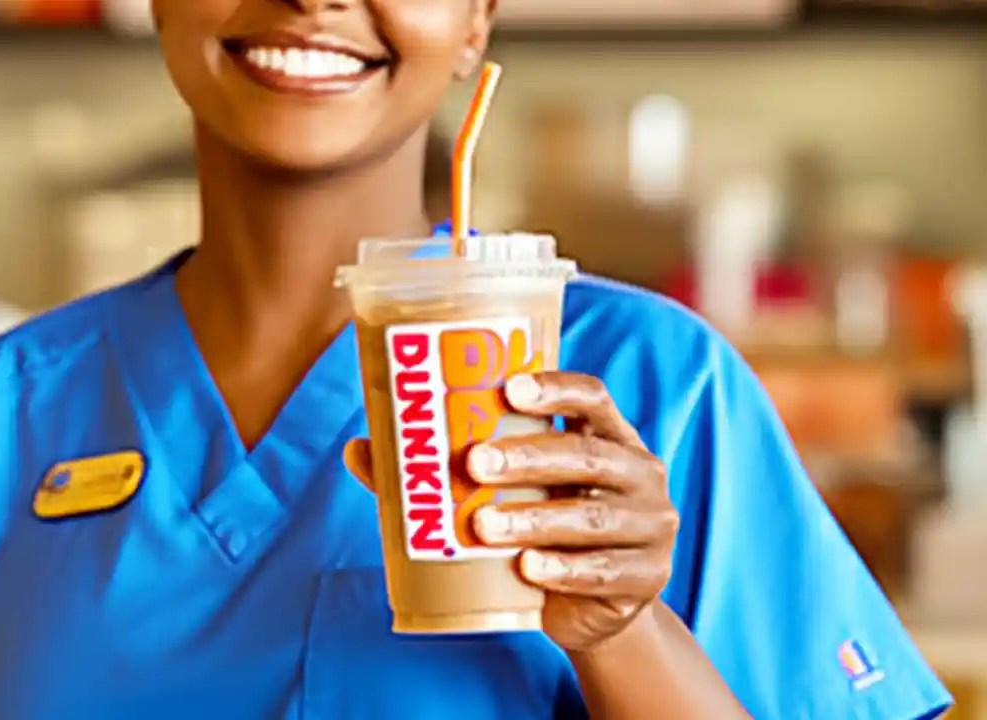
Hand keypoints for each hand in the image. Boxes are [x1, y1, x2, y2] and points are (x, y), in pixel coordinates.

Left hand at [344, 371, 678, 652]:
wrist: (590, 610)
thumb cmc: (540, 530)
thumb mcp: (505, 494)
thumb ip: (438, 472)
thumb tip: (359, 448)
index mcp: (610, 437)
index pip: (593, 397)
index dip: (554, 388)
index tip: (507, 388)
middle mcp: (640, 474)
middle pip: (589, 455)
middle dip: (529, 457)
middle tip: (473, 462)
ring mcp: (651, 527)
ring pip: (592, 518)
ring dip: (534, 518)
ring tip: (481, 524)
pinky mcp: (647, 578)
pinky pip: (603, 571)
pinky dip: (562, 570)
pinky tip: (527, 568)